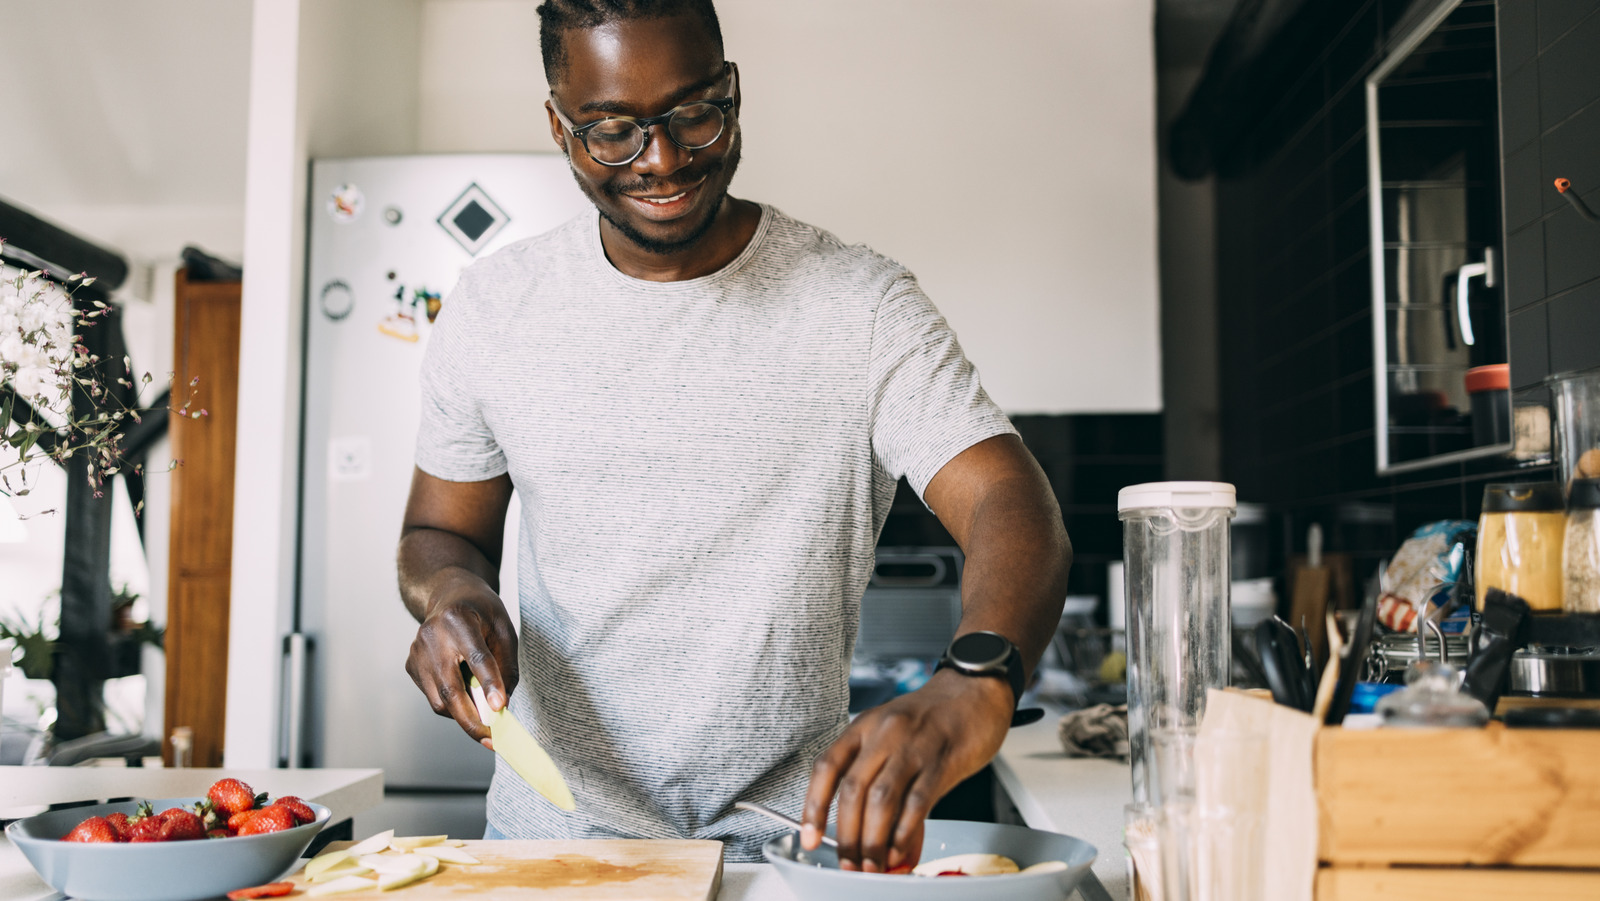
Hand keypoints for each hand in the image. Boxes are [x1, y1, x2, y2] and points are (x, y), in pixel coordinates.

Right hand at [403, 572, 519, 747]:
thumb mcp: (504, 629)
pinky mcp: (410, 665)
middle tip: (491, 738)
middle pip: (450, 688)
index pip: (476, 658)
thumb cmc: (481, 612)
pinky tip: (464, 690)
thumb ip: (505, 665)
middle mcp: (431, 636)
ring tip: (484, 713)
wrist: (449, 595)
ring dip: (463, 714)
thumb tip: (502, 705)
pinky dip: (452, 704)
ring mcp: (416, 652)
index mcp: (458, 619)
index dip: (489, 684)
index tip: (500, 708)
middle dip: (471, 720)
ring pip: (439, 699)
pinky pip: (433, 696)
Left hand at [801, 668, 1012, 871]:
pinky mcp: (942, 761)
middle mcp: (884, 734)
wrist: (974, 691)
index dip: (813, 805)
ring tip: (873, 864)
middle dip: (847, 835)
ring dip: (873, 840)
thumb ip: (883, 784)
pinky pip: (917, 801)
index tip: (809, 836)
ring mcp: (913, 747)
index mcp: (864, 727)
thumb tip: (877, 838)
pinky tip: (900, 849)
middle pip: (853, 790)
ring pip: (881, 799)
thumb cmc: (932, 717)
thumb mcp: (895, 739)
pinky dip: (904, 832)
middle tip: (850, 862)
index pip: (827, 766)